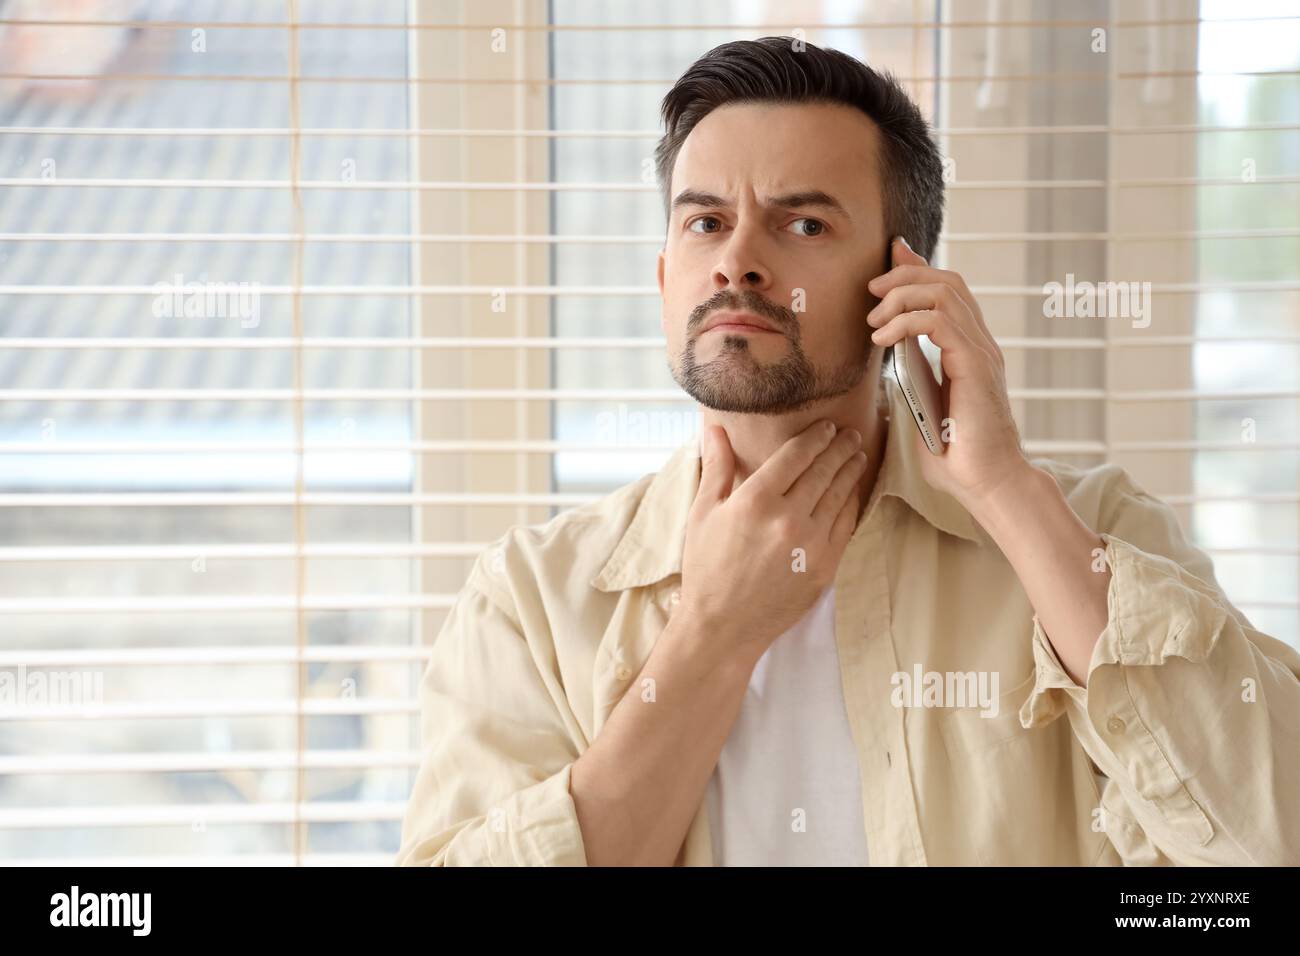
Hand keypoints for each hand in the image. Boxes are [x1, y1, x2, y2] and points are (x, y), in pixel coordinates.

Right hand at [677, 419, 866, 662]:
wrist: (723, 625)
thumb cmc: (707, 567)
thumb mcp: (703, 513)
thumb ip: (716, 467)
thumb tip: (715, 429)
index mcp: (755, 501)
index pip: (796, 455)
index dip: (815, 437)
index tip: (827, 426)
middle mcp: (788, 518)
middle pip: (823, 471)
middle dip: (839, 448)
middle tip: (850, 434)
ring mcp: (811, 544)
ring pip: (838, 496)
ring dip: (850, 471)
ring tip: (856, 455)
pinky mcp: (825, 567)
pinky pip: (845, 526)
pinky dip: (851, 504)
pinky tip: (852, 492)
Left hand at [866, 235, 1031, 505]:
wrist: (985, 483)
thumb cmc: (955, 457)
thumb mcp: (922, 408)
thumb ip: (910, 381)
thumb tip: (889, 366)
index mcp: (969, 350)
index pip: (948, 292)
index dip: (918, 269)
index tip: (886, 266)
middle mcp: (979, 344)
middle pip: (947, 280)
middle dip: (905, 274)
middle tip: (873, 291)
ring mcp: (981, 352)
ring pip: (944, 292)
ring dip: (902, 296)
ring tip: (875, 321)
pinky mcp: (975, 365)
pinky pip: (940, 321)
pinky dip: (907, 320)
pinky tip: (884, 339)